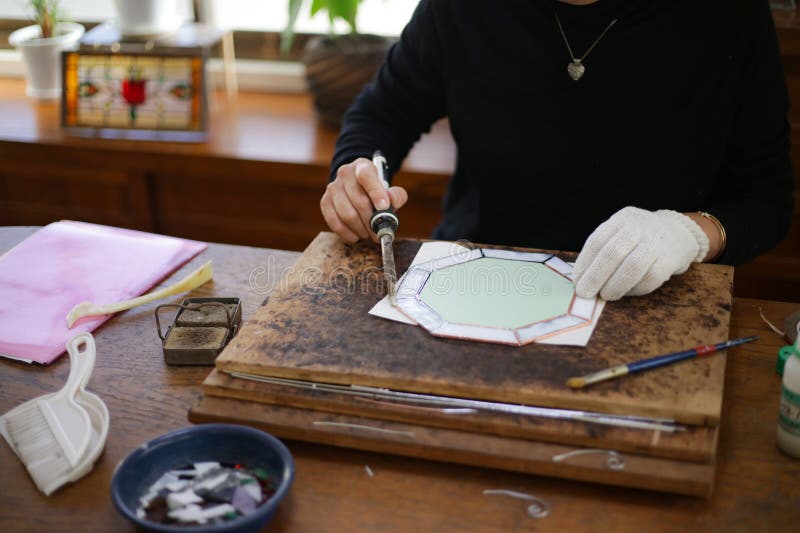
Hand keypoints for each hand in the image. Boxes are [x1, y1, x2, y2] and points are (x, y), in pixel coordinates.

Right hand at [321, 158, 407, 243]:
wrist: (356, 187)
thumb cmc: (376, 191)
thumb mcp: (389, 190)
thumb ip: (396, 195)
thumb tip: (391, 200)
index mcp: (362, 166)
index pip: (366, 176)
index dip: (376, 192)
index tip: (384, 207)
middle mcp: (345, 173)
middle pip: (359, 201)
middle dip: (372, 221)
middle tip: (379, 233)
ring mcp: (333, 187)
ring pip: (347, 215)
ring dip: (361, 229)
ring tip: (368, 234)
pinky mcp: (325, 202)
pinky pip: (335, 223)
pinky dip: (347, 234)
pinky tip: (356, 236)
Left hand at [573, 207, 709, 300]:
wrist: (678, 233)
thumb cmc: (639, 238)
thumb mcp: (620, 233)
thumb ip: (602, 250)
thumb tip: (580, 278)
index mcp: (622, 219)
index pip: (598, 240)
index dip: (584, 263)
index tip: (576, 280)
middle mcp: (639, 227)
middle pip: (613, 253)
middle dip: (595, 276)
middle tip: (585, 293)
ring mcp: (656, 243)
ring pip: (632, 266)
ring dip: (614, 285)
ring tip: (605, 296)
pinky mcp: (669, 260)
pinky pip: (650, 278)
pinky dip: (634, 289)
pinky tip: (626, 292)